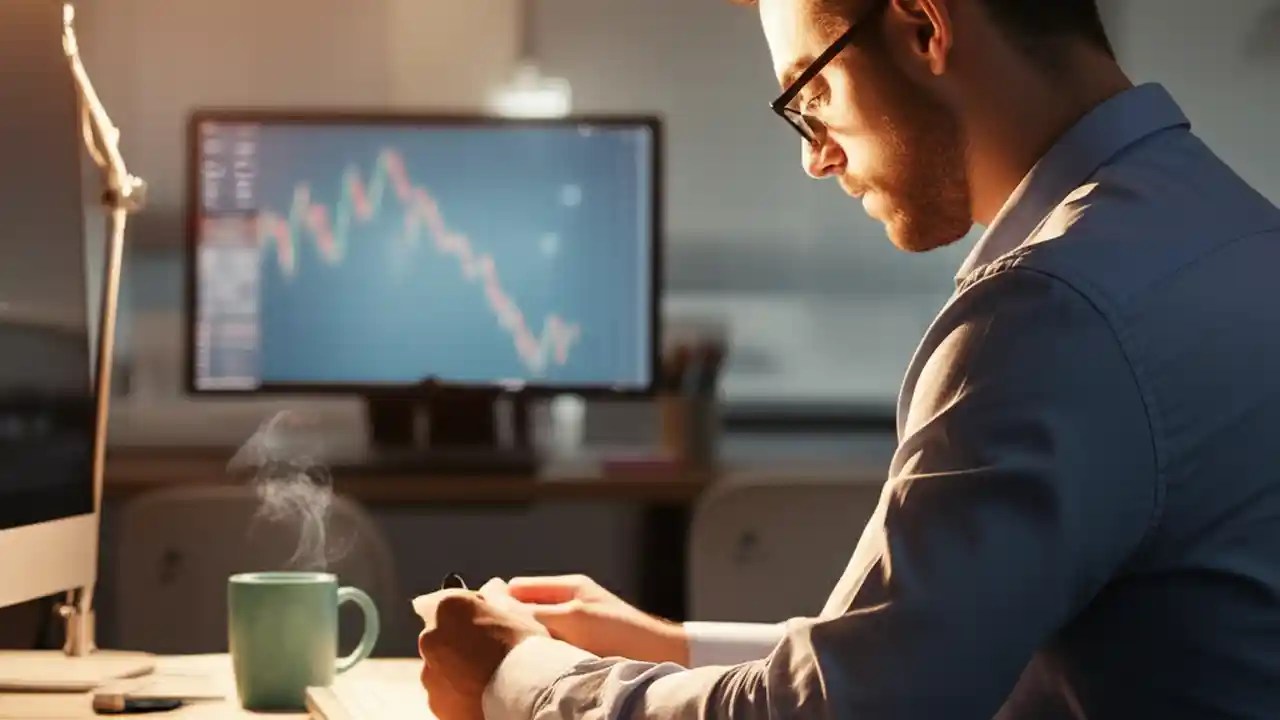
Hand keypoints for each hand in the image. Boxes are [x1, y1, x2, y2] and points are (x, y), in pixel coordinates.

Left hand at [416, 579, 547, 719]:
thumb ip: (497, 597)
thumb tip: (492, 588)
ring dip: (457, 669)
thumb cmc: (525, 650)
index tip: (471, 617)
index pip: (430, 602)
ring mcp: (430, 674)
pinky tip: (484, 694)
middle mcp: (430, 639)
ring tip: (489, 677)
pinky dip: (460, 692)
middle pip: (437, 637)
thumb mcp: (519, 613)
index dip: (453, 611)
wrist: (526, 699)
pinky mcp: (436, 704)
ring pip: (441, 667)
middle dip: (456, 642)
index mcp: (447, 609)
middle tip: (488, 650)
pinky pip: (446, 693)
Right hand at [507, 574, 689, 665]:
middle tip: (493, 644)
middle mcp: (567, 606)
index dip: (497, 602)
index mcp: (567, 588)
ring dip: (523, 645)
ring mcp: (571, 630)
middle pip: (520, 612)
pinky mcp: (576, 652)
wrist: (659, 660)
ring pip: (530, 634)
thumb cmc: (622, 632)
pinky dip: (536, 660)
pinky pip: (544, 652)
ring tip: (515, 659)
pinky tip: (534, 670)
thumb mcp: (573, 618)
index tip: (480, 619)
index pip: (515, 588)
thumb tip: (494, 604)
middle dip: (508, 625)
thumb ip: (533, 611)